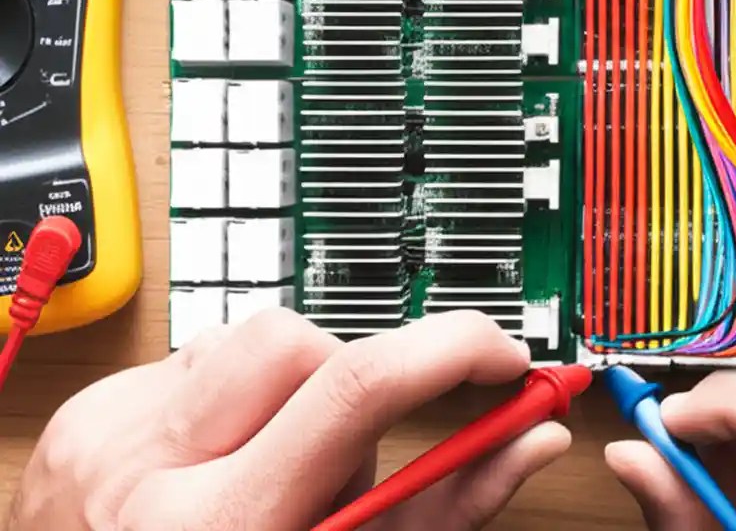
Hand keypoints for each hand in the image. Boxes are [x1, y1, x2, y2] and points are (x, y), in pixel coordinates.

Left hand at [9, 309, 569, 530]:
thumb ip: (450, 507)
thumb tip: (529, 440)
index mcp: (222, 526)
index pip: (354, 389)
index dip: (449, 350)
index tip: (495, 355)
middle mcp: (149, 468)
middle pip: (298, 342)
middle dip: (355, 377)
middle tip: (348, 450)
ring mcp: (109, 431)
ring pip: (250, 336)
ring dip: (294, 386)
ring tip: (280, 459)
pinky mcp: (92, 410)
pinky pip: (199, 356)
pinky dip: (239, 396)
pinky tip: (230, 453)